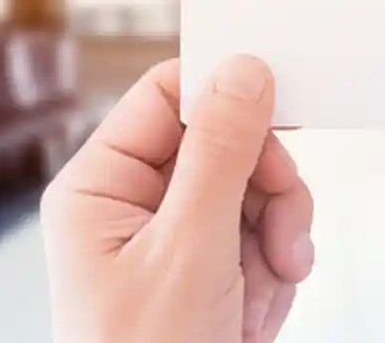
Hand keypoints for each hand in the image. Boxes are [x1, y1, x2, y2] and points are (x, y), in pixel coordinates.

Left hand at [41, 56, 313, 342]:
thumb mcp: (188, 249)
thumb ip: (220, 153)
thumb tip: (243, 71)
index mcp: (101, 187)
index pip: (166, 96)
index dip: (225, 92)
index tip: (283, 100)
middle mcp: (135, 205)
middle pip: (226, 144)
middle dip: (266, 190)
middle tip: (280, 233)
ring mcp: (176, 239)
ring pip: (255, 192)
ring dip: (278, 237)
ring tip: (269, 284)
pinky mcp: (211, 270)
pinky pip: (264, 237)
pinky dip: (275, 271)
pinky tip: (256, 313)